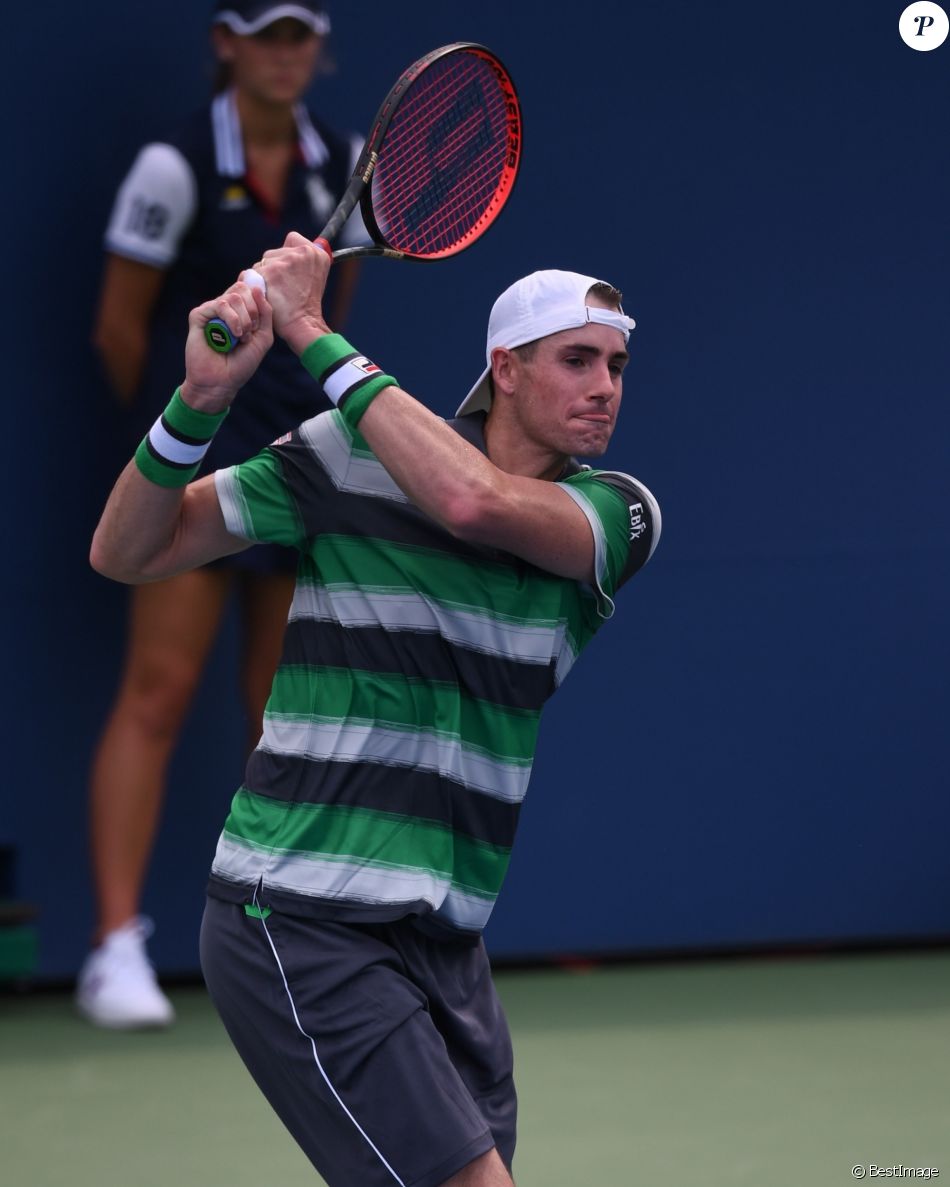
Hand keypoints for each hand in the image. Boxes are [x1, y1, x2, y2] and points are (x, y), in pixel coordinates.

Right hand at [181, 280, 273, 411]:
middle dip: (253, 311)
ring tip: (241, 337)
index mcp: (240, 310)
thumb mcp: (263, 337)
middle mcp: (225, 307)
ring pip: (233, 296)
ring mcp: (211, 310)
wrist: (222, 382)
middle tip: (250, 331)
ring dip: (244, 319)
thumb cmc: (242, 363)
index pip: (250, 288)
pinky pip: (219, 304)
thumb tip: (257, 287)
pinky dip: (232, 319)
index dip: (258, 301)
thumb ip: (266, 313)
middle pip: (243, 288)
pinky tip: (233, 335)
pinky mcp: (199, 315)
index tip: (258, 325)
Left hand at [255, 232, 332, 354]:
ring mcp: (288, 261)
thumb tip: (288, 253)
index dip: (287, 255)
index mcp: (316, 253)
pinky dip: (256, 284)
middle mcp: (304, 252)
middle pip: (274, 252)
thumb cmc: (305, 305)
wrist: (303, 324)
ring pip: (263, 262)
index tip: (289, 271)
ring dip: (264, 276)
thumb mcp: (313, 277)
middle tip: (283, 288)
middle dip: (274, 268)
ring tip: (276, 293)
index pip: (292, 239)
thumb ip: (303, 262)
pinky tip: (267, 295)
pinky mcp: (272, 271)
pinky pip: (254, 273)